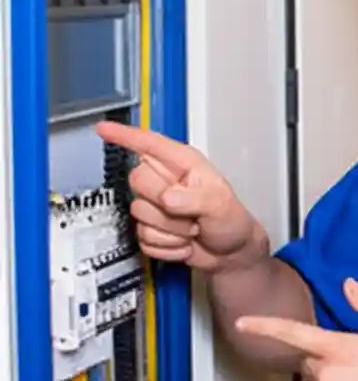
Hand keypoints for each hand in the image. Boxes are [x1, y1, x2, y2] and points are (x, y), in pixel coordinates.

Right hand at [96, 121, 261, 273]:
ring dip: (171, 229)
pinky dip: (167, 246)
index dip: (125, 135)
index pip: (149, 144)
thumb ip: (192, 197)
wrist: (230, 252)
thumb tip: (167, 197)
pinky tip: (183, 242)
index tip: (103, 128)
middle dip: (165, 203)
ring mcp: (155, 205)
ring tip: (192, 228)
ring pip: (140, 215)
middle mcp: (166, 181)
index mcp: (184, 164)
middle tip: (192, 213)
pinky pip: (144, 238)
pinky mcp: (149, 229)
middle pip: (137, 181)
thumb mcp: (220, 203)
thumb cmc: (231, 221)